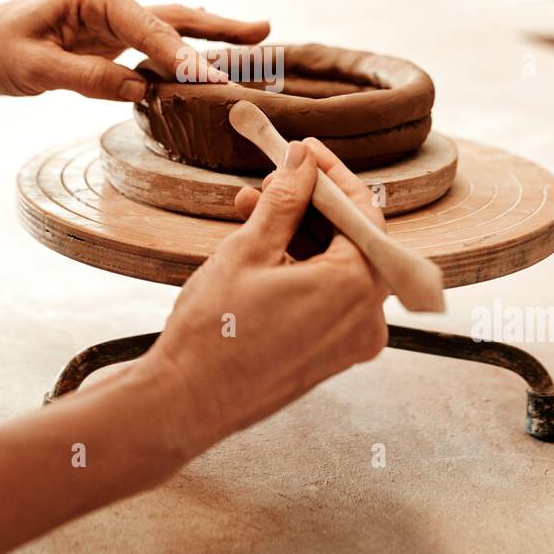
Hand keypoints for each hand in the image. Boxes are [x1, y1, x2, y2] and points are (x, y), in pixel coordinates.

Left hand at [0, 0, 269, 99]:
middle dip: (218, 28)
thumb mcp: (34, 69)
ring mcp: (113, 16)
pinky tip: (214, 54)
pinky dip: (185, 51)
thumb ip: (89, 79)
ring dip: (211, 37)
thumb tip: (141, 88)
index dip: (185, 57)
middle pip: (174, 17)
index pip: (151, 28)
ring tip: (256, 38)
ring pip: (171, 28)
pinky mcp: (111, 36)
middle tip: (264, 32)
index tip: (216, 78)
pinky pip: (155, 45)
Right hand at [139, 138, 389, 459]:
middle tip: (271, 178)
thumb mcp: (250, 250)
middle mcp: (366, 319)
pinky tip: (261, 248)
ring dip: (299, 234)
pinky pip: (327, 297)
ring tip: (250, 209)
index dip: (331, 175)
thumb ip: (285, 200)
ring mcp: (350, 341)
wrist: (187, 403)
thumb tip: (303, 160)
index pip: (362, 213)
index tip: (303, 150)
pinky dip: (301, 268)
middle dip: (310, 204)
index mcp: (356, 289)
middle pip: (352, 239)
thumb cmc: (215, 332)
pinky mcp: (331, 355)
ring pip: (336, 267)